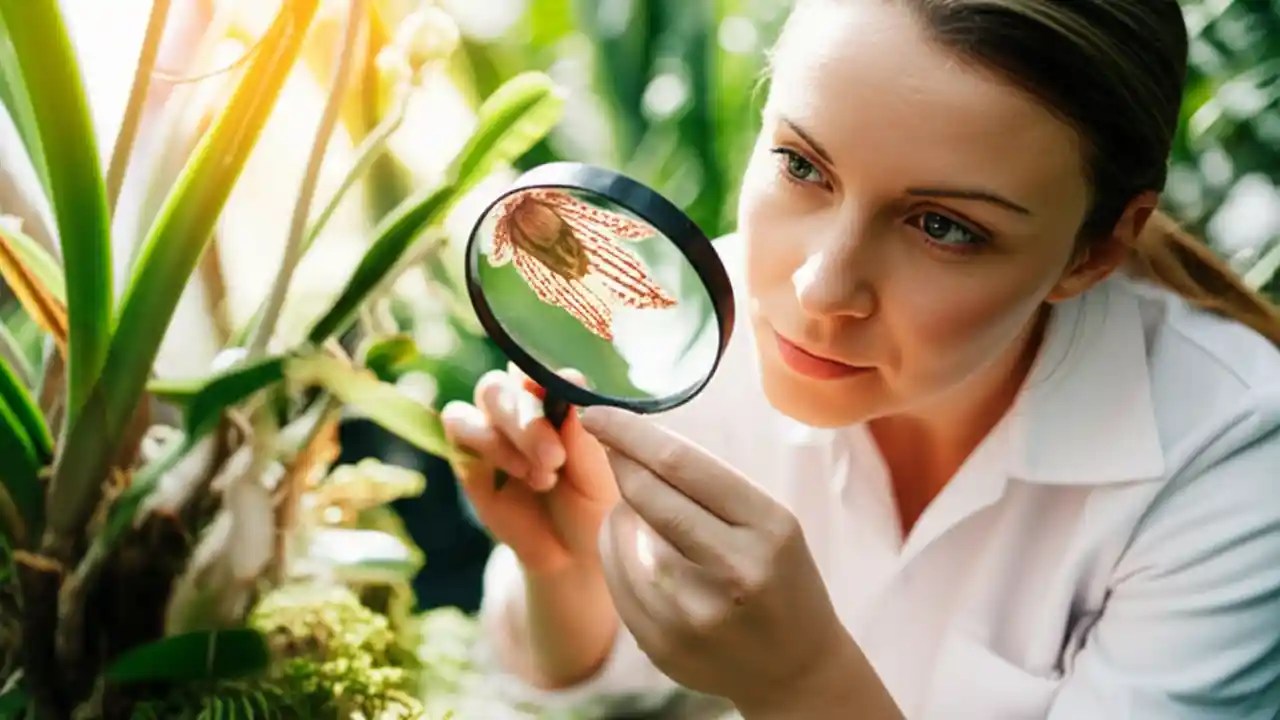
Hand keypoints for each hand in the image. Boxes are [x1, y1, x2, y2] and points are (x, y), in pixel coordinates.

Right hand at [442, 364, 618, 574]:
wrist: (571, 556)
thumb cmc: (595, 507)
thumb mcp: (600, 476)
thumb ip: (583, 433)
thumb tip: (571, 377)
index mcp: (560, 399)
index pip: (546, 368)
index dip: (551, 379)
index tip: (569, 403)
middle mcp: (525, 404)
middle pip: (513, 378)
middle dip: (529, 417)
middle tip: (554, 458)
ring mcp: (494, 425)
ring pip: (488, 393)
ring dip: (512, 431)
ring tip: (544, 477)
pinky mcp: (468, 452)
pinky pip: (460, 423)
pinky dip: (488, 444)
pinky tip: (517, 475)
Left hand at [583, 406, 901, 717]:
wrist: (795, 669)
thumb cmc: (779, 578)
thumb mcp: (771, 523)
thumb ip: (709, 487)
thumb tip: (632, 444)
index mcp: (769, 527)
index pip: (682, 463)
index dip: (630, 432)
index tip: (598, 412)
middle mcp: (735, 570)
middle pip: (648, 496)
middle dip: (618, 459)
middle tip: (604, 437)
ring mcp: (696, 613)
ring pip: (626, 537)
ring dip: (621, 511)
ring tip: (641, 510)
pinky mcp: (665, 645)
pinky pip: (616, 580)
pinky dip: (615, 552)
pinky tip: (633, 548)